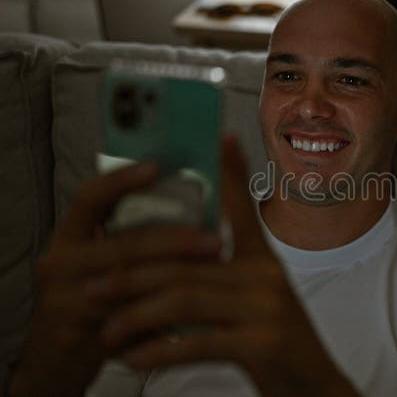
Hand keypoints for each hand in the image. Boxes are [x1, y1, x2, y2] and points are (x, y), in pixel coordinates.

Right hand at [10, 165, 223, 396]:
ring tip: (214, 274)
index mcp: (69, 237)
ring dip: (177, 278)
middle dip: (174, 240)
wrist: (55, 355)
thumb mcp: (102, 261)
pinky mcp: (76, 334)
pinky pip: (128, 322)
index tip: (157, 166)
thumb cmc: (92, 297)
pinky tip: (194, 314)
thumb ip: (131, 236)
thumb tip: (196, 204)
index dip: (120, 181)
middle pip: (123, 245)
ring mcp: (64, 300)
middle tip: (215, 240)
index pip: (89, 199)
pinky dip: (163, 316)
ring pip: (130, 284)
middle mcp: (60, 264)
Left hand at [94, 136, 358, 396]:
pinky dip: (159, 351)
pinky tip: (134, 358)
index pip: (244, 208)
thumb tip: (173, 269)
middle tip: (93, 287)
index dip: (232, 172)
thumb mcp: (259, 300)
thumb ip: (226, 278)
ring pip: (185, 299)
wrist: (314, 385)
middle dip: (133, 274)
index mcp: (265, 262)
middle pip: (188, 264)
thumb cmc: (278, 342)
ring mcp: (265, 310)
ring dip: (136, 315)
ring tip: (105, 331)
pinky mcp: (260, 344)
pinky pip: (196, 342)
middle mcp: (266, 277)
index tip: (220, 137)